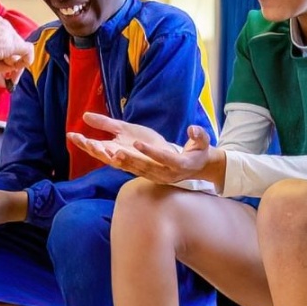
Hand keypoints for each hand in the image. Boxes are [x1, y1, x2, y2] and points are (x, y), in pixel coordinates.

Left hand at [68, 114, 221, 186]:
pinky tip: (103, 152)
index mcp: (178, 165)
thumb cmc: (199, 153)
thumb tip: (193, 129)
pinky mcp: (146, 173)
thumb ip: (199, 136)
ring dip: (117, 161)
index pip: (163, 158)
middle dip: (128, 159)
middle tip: (114, 151)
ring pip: (133, 168)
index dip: (150, 152)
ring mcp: (154, 175)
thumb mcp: (203, 143)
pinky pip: (129, 168)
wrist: (196, 169)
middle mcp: (164, 173)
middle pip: (143, 166)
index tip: (137, 143)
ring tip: (103, 150)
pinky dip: (117, 162)